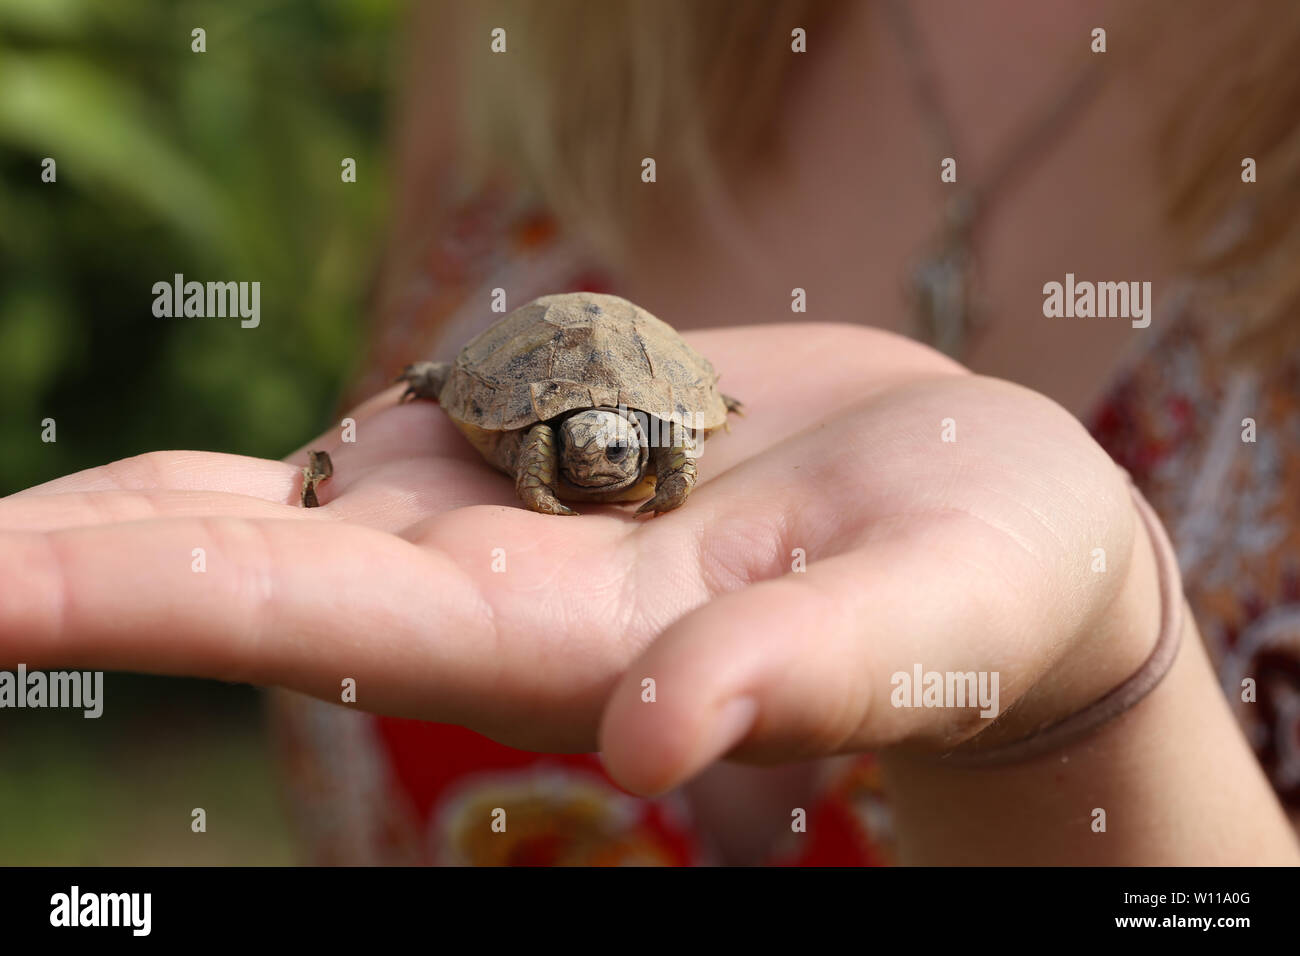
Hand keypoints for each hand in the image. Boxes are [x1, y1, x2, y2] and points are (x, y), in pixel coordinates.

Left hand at [0, 324, 1157, 793]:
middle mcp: (512, 589)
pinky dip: (279, 439)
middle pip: (252, 561)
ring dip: (133, 500)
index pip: (316, 619)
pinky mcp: (558, 443)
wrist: (992, 515)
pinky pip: (387, 425)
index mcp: (575, 643)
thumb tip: (652, 744)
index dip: (138, 601)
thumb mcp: (919, 625)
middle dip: (76, 558)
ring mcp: (523, 514)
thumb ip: (791, 675)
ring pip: (291, 493)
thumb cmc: (985, 587)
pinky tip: (166, 476)